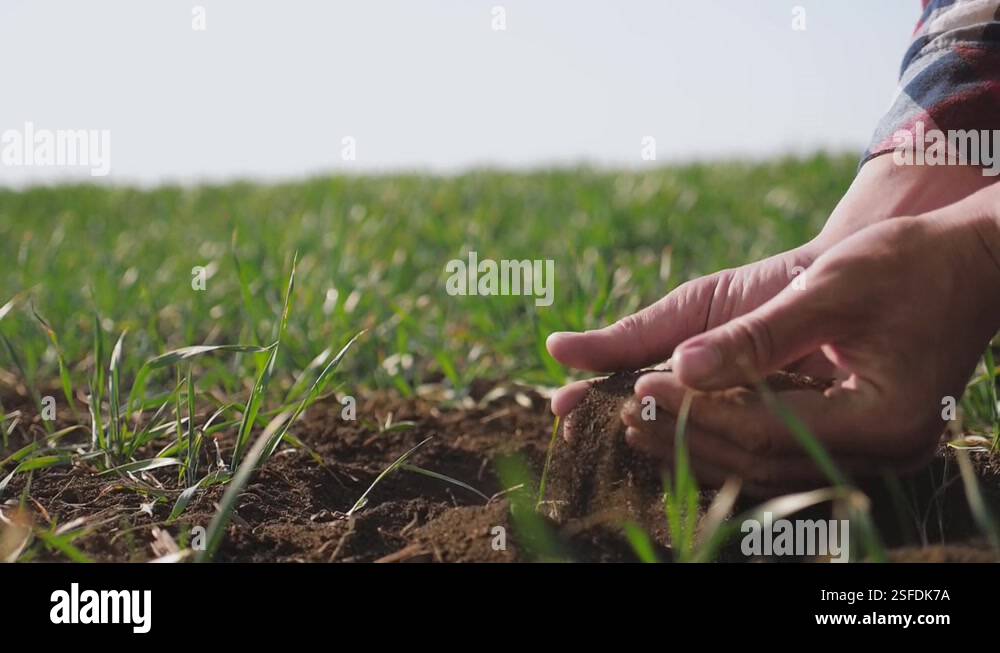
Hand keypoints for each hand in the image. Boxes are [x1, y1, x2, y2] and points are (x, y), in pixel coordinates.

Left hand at [621, 185, 999, 494]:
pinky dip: (729, 440)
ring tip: (639, 424)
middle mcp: (883, 451)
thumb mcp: (832, 287)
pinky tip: (686, 424)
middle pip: (760, 461)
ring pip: (766, 468)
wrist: (970, 264)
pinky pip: (782, 453)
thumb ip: (757, 335)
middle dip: (684, 436)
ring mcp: (874, 453)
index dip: (693, 411)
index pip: (764, 430)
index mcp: (884, 417)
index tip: (636, 386)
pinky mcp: (860, 440)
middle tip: (621, 412)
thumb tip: (681, 367)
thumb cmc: (909, 263)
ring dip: (699, 446)